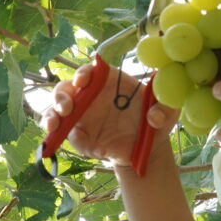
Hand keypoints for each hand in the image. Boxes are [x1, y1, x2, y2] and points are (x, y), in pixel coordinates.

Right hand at [44, 61, 175, 171]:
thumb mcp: (169, 112)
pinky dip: (72, 140)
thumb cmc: (156, 121)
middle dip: (60, 97)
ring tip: (54, 125)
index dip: (83, 74)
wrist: (148, 148)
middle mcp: (91, 96)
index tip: (83, 81)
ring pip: (57, 112)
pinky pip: (70, 137)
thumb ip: (165, 108)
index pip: (89, 72)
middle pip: (65, 90)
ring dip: (51, 116)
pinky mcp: (81, 136)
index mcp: (109, 82)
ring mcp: (83, 117)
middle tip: (66, 108)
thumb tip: (154, 116)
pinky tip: (87, 147)